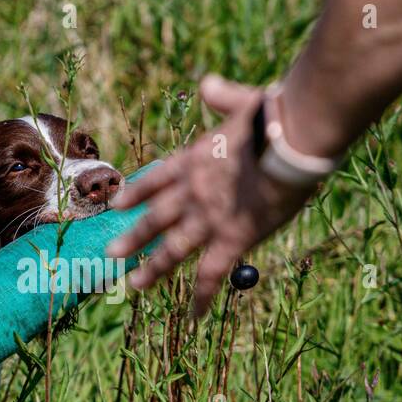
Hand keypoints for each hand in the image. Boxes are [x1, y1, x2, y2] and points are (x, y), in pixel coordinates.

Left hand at [106, 74, 317, 316]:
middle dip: (132, 236)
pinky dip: (201, 298)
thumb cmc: (275, 114)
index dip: (137, 192)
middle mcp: (192, 190)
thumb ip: (223, 96)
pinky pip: (210, 275)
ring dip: (152, 269)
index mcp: (194, 157)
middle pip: (154, 218)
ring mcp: (206, 217)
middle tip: (111, 253)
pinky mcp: (229, 239)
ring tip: (134, 284)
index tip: (118, 203)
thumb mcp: (243, 100)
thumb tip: (207, 84)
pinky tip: (194, 317)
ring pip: (171, 250)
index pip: (157, 178)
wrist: (290, 136)